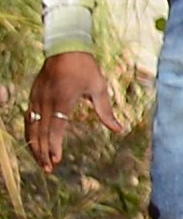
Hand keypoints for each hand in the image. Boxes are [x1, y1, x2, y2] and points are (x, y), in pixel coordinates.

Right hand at [22, 50, 97, 172]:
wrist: (65, 48)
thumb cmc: (85, 68)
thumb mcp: (99, 88)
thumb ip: (105, 111)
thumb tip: (118, 129)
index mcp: (62, 101)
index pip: (54, 129)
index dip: (53, 146)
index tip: (56, 160)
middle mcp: (45, 102)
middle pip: (40, 133)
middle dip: (43, 153)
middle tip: (48, 169)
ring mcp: (36, 100)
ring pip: (31, 128)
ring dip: (34, 146)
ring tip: (40, 162)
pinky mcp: (32, 97)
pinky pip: (27, 119)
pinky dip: (29, 134)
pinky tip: (34, 143)